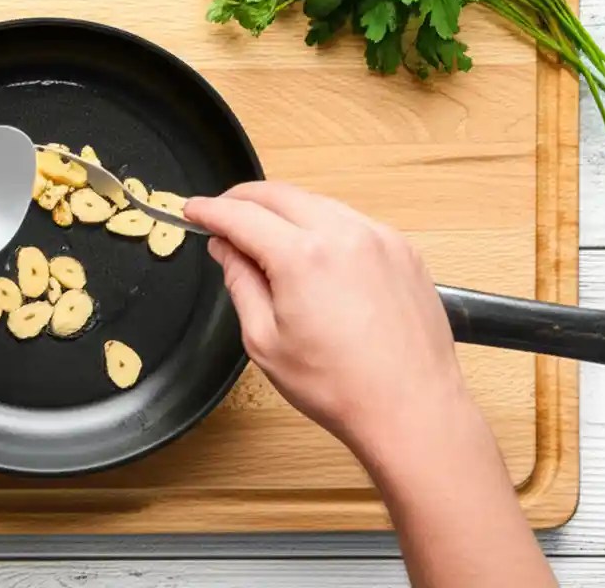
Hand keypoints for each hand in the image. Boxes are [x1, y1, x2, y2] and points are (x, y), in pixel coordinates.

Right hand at [185, 182, 469, 457]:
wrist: (411, 408)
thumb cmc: (339, 386)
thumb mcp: (265, 341)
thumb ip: (241, 283)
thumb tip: (227, 249)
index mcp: (303, 257)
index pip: (241, 215)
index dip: (209, 211)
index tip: (193, 211)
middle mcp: (344, 234)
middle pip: (279, 195)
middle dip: (243, 201)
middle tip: (222, 216)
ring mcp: (379, 238)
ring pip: (317, 203)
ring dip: (284, 211)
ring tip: (266, 238)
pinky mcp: (403, 250)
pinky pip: (352, 221)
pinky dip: (323, 226)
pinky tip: (314, 253)